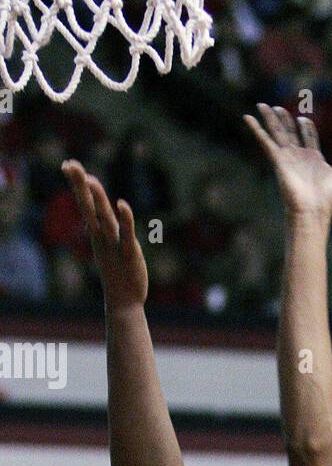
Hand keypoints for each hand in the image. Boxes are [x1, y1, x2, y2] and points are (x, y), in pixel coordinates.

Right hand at [62, 160, 147, 312]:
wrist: (124, 301)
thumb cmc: (117, 272)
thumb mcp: (109, 246)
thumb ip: (106, 230)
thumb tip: (101, 215)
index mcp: (98, 232)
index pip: (86, 203)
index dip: (78, 184)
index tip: (68, 163)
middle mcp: (102, 236)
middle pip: (89, 206)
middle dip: (80, 185)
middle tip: (69, 164)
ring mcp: (114, 245)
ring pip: (104, 218)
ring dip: (97, 199)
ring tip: (90, 179)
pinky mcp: (129, 254)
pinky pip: (126, 235)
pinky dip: (125, 219)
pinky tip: (121, 204)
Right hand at [244, 104, 331, 220]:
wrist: (314, 211)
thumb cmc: (328, 198)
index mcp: (313, 158)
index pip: (307, 136)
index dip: (306, 126)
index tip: (304, 119)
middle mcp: (298, 156)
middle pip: (289, 132)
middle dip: (284, 119)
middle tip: (277, 107)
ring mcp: (287, 157)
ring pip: (276, 132)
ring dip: (269, 118)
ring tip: (262, 105)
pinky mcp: (278, 160)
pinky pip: (265, 141)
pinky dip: (256, 129)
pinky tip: (248, 118)